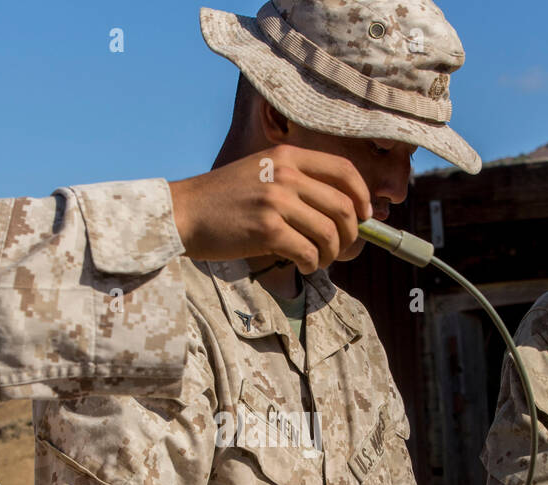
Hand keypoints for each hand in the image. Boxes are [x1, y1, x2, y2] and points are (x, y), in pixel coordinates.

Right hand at [169, 145, 371, 273]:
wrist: (183, 213)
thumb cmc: (222, 200)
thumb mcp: (261, 172)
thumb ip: (295, 182)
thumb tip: (340, 210)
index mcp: (287, 156)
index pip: (344, 171)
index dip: (362, 196)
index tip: (364, 216)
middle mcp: (285, 174)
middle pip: (343, 206)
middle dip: (350, 234)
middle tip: (341, 247)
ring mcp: (276, 201)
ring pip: (329, 233)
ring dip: (331, 254)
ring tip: (318, 260)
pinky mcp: (267, 230)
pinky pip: (308, 251)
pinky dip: (312, 264)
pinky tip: (303, 265)